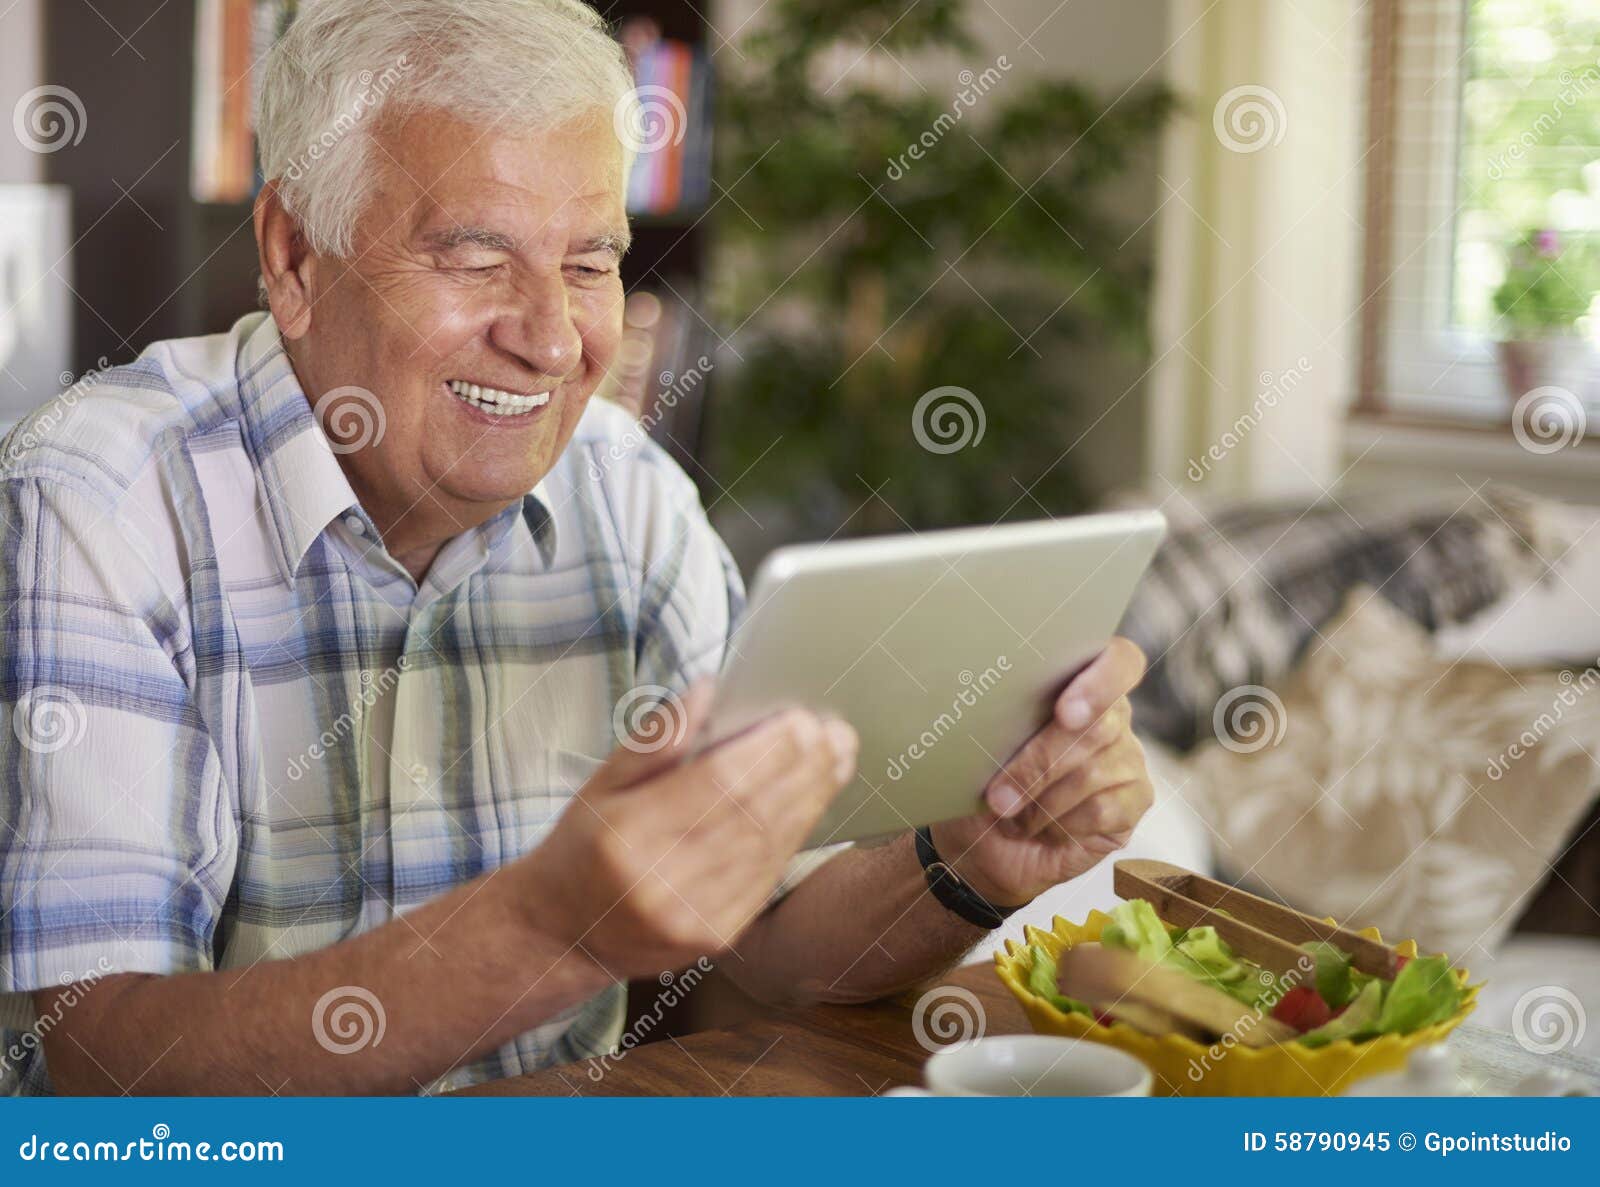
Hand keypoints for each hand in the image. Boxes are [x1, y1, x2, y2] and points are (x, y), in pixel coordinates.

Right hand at [520, 682, 858, 978]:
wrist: (564, 934)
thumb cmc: (583, 848)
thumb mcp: (601, 783)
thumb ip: (655, 738)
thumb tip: (707, 690)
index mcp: (627, 836)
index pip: (716, 785)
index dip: (767, 750)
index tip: (801, 718)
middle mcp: (662, 882)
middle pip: (753, 814)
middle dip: (802, 768)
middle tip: (834, 730)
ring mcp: (693, 916)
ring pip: (769, 845)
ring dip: (811, 797)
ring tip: (836, 758)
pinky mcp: (716, 936)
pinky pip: (768, 876)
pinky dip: (795, 833)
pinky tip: (812, 801)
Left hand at [929, 638, 1152, 908]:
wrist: (984, 844)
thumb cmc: (980, 782)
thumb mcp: (976, 747)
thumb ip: (995, 718)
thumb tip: (982, 705)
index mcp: (1077, 683)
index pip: (1119, 661)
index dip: (1101, 682)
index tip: (1063, 712)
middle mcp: (1113, 717)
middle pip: (1097, 727)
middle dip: (1039, 764)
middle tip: (998, 797)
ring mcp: (1128, 759)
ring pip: (1093, 772)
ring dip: (1040, 802)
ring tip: (1009, 815)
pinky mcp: (1134, 801)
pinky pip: (1104, 810)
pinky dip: (1061, 824)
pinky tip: (1041, 829)